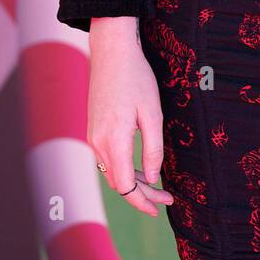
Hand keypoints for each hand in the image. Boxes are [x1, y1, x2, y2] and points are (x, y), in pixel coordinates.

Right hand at [87, 17, 173, 217]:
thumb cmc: (136, 79)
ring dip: (133, 182)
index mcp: (113, 141)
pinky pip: (108, 159)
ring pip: (112, 173)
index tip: (161, 207)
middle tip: (166, 198)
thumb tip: (154, 178)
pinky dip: (124, 168)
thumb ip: (152, 148)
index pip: (125, 187)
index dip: (143, 201)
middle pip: (118, 183)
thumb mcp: (152, 113)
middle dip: (142, 194)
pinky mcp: (94, 129)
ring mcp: (93, 136)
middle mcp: (98, 143)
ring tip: (157, 186)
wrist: (111, 53)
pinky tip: (140, 166)